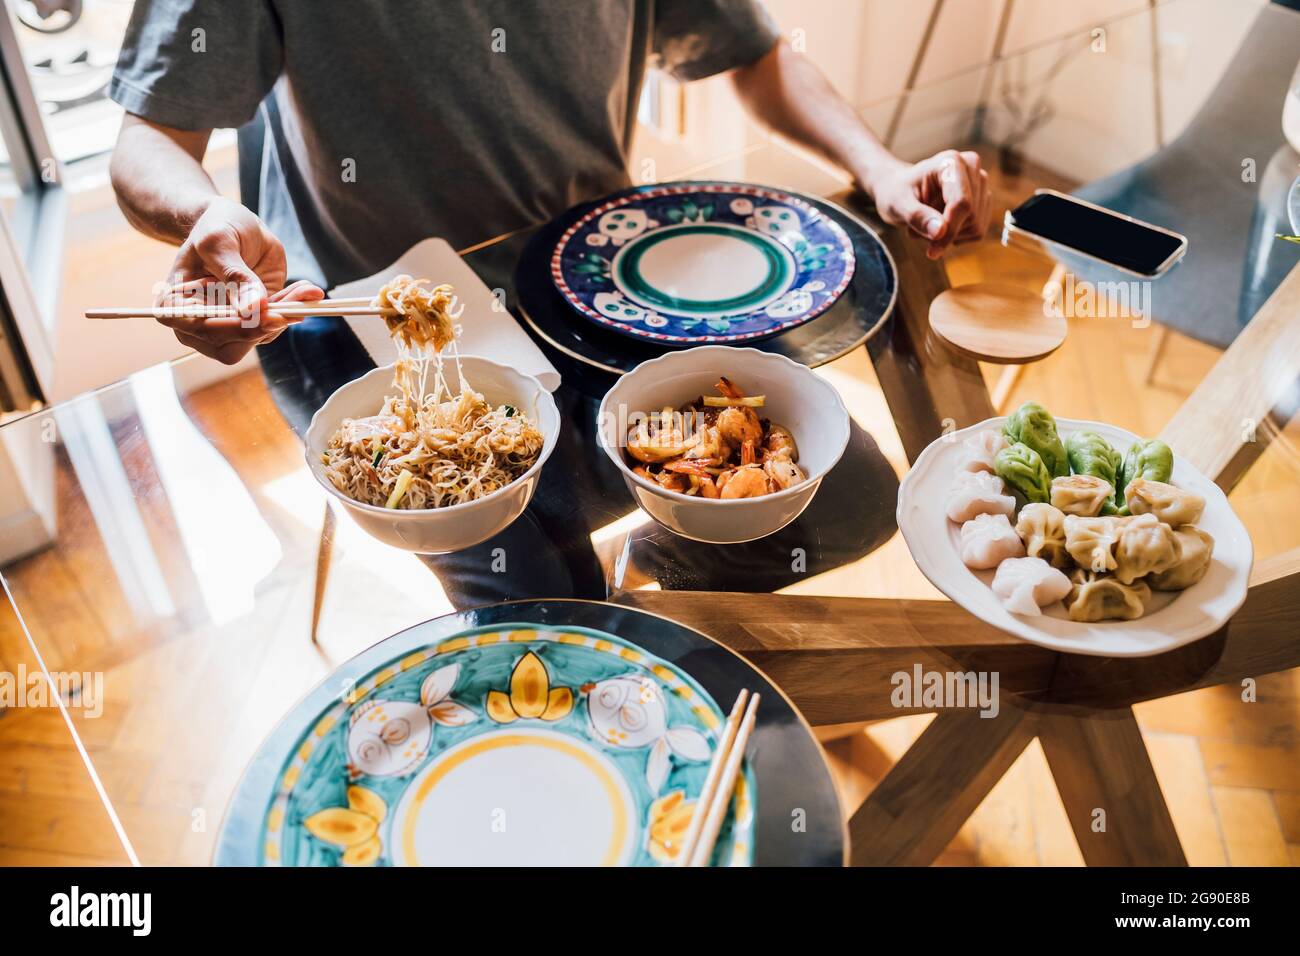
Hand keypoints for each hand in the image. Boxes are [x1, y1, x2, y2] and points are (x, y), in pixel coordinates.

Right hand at [156, 197, 323, 363]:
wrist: (233, 224)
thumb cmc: (215, 228)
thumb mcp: (220, 243)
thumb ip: (234, 276)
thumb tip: (251, 310)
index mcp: (174, 306)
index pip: (204, 331)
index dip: (238, 327)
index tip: (271, 314)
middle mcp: (197, 325)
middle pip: (233, 346)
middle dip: (267, 324)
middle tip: (296, 302)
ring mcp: (226, 326)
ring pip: (260, 337)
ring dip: (286, 314)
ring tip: (304, 290)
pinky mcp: (253, 321)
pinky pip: (276, 326)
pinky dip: (294, 309)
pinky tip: (306, 290)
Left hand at [865, 150, 991, 258]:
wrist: (901, 190)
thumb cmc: (896, 193)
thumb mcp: (897, 205)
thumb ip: (917, 216)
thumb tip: (940, 232)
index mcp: (950, 162)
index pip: (962, 202)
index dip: (950, 230)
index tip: (932, 252)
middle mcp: (971, 167)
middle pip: (971, 216)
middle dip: (944, 232)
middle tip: (915, 230)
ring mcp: (980, 183)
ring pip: (976, 226)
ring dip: (948, 235)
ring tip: (925, 223)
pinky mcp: (983, 200)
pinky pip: (977, 231)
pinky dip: (956, 235)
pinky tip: (938, 224)